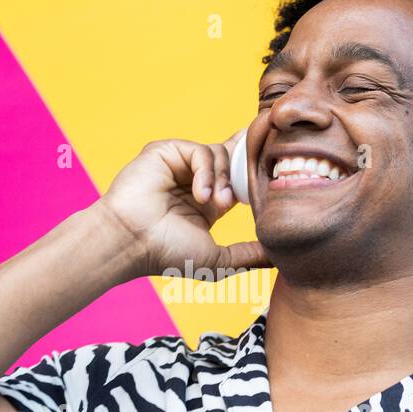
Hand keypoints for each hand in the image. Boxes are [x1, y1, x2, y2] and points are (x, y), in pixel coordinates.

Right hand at [92, 128, 271, 277]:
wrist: (132, 242)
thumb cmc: (166, 256)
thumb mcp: (219, 260)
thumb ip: (249, 255)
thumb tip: (280, 257)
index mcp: (209, 202)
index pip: (239, 177)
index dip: (255, 175)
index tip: (271, 181)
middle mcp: (196, 180)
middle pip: (234, 159)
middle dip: (243, 175)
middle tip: (235, 201)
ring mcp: (180, 164)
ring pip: (221, 154)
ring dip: (223, 179)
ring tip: (214, 204)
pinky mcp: (167, 151)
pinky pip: (200, 150)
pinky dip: (206, 171)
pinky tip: (199, 194)